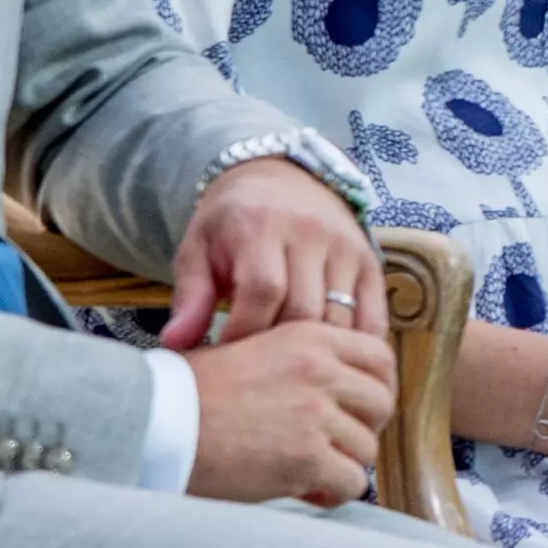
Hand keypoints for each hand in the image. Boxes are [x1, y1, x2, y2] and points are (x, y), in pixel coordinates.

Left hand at [162, 156, 385, 350]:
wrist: (280, 175)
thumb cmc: (231, 222)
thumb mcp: (199, 248)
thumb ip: (191, 296)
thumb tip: (176, 345)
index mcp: (262, 226)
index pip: (263, 290)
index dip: (244, 333)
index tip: (228, 356)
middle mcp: (310, 232)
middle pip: (304, 309)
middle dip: (279, 349)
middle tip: (260, 370)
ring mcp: (345, 246)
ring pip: (339, 317)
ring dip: (317, 352)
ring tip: (292, 372)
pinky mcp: (369, 259)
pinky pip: (371, 314)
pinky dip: (356, 345)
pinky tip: (335, 362)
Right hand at [185, 321, 396, 504]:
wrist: (162, 422)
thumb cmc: (197, 389)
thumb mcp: (258, 348)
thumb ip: (305, 361)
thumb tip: (341, 389)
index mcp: (311, 337)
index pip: (380, 357)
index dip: (378, 387)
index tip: (361, 408)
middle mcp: (321, 370)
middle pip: (381, 403)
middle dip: (365, 428)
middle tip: (338, 444)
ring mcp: (316, 414)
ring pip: (368, 447)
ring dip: (345, 464)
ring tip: (314, 471)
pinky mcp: (306, 457)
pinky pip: (351, 482)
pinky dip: (335, 493)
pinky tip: (309, 491)